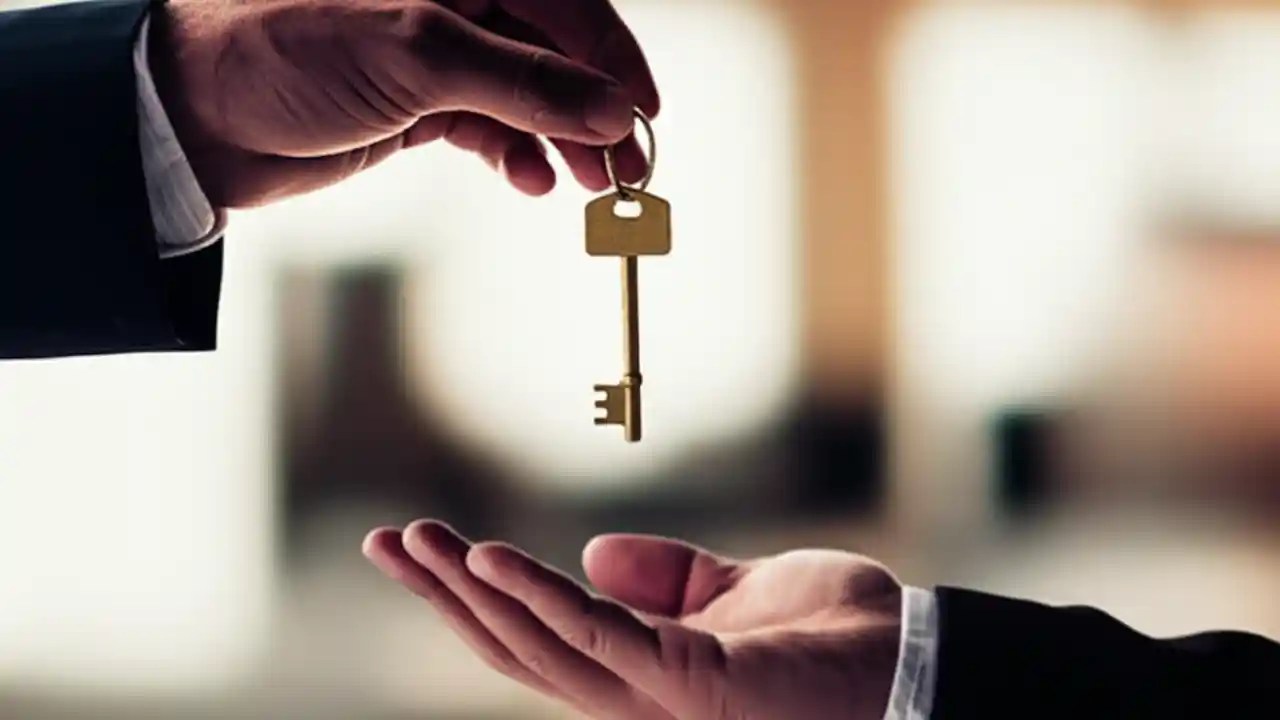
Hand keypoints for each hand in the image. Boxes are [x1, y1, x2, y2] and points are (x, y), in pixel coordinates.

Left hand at [149, 0, 659, 206]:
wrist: (198, 115)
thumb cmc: (288, 51)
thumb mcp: (419, 55)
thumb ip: (525, 80)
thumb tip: (612, 110)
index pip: (567, 4)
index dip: (613, 60)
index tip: (645, 118)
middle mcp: (455, 0)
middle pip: (555, 51)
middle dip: (594, 111)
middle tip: (629, 171)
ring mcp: (438, 54)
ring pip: (529, 93)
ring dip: (563, 140)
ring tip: (589, 187)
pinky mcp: (419, 102)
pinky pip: (491, 125)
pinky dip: (515, 155)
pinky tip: (529, 181)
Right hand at [364, 522, 902, 719]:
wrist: (920, 665)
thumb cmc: (835, 637)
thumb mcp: (734, 593)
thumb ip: (665, 580)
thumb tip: (592, 554)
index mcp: (642, 676)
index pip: (536, 641)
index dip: (471, 600)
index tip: (417, 549)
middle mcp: (639, 699)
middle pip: (521, 650)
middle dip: (448, 598)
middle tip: (385, 543)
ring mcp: (664, 700)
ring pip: (544, 648)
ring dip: (473, 592)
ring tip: (417, 543)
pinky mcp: (698, 686)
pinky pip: (604, 638)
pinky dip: (540, 598)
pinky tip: (488, 557)